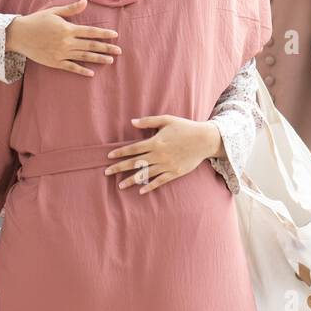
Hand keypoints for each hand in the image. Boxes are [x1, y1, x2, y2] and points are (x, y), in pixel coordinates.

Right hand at [6, 0, 120, 76]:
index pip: (90, 32)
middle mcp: (66, 42)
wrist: (19, 35)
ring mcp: (61, 53)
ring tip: (110, 60)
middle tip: (119, 51)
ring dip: (98, 58)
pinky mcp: (54, 62)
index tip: (115, 36)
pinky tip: (91, 73)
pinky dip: (82, 70)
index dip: (104, 34)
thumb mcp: (54, 12)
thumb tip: (85, 1)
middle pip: (90, 45)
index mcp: (68, 28)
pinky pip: (71, 67)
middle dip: (106, 48)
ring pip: (84, 57)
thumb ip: (71, 9)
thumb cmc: (36, 21)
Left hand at [104, 115, 221, 193]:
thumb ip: (148, 121)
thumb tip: (131, 122)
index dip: (120, 153)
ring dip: (131, 180)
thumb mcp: (167, 119)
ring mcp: (166, 165)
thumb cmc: (185, 127)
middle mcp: (158, 155)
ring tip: (120, 186)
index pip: (133, 149)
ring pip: (145, 175)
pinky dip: (150, 186)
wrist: (204, 140)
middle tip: (106, 172)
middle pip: (135, 163)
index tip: (109, 157)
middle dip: (119, 167)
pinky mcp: (174, 173)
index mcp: (155, 142)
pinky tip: (140, 191)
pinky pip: (159, 181)